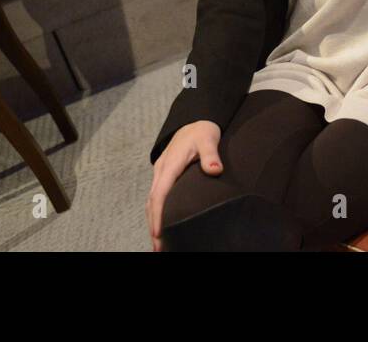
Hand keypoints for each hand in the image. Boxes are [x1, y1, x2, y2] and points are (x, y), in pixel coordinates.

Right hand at [146, 120, 223, 251]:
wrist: (195, 120)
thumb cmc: (202, 130)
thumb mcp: (208, 139)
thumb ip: (211, 155)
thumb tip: (215, 170)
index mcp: (170, 165)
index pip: (159, 194)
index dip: (157, 215)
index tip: (158, 233)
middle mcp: (161, 171)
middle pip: (152, 202)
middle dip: (153, 225)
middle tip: (158, 247)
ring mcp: (161, 173)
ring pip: (152, 201)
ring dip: (153, 221)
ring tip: (158, 242)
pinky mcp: (164, 175)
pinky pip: (156, 196)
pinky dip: (156, 212)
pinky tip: (161, 223)